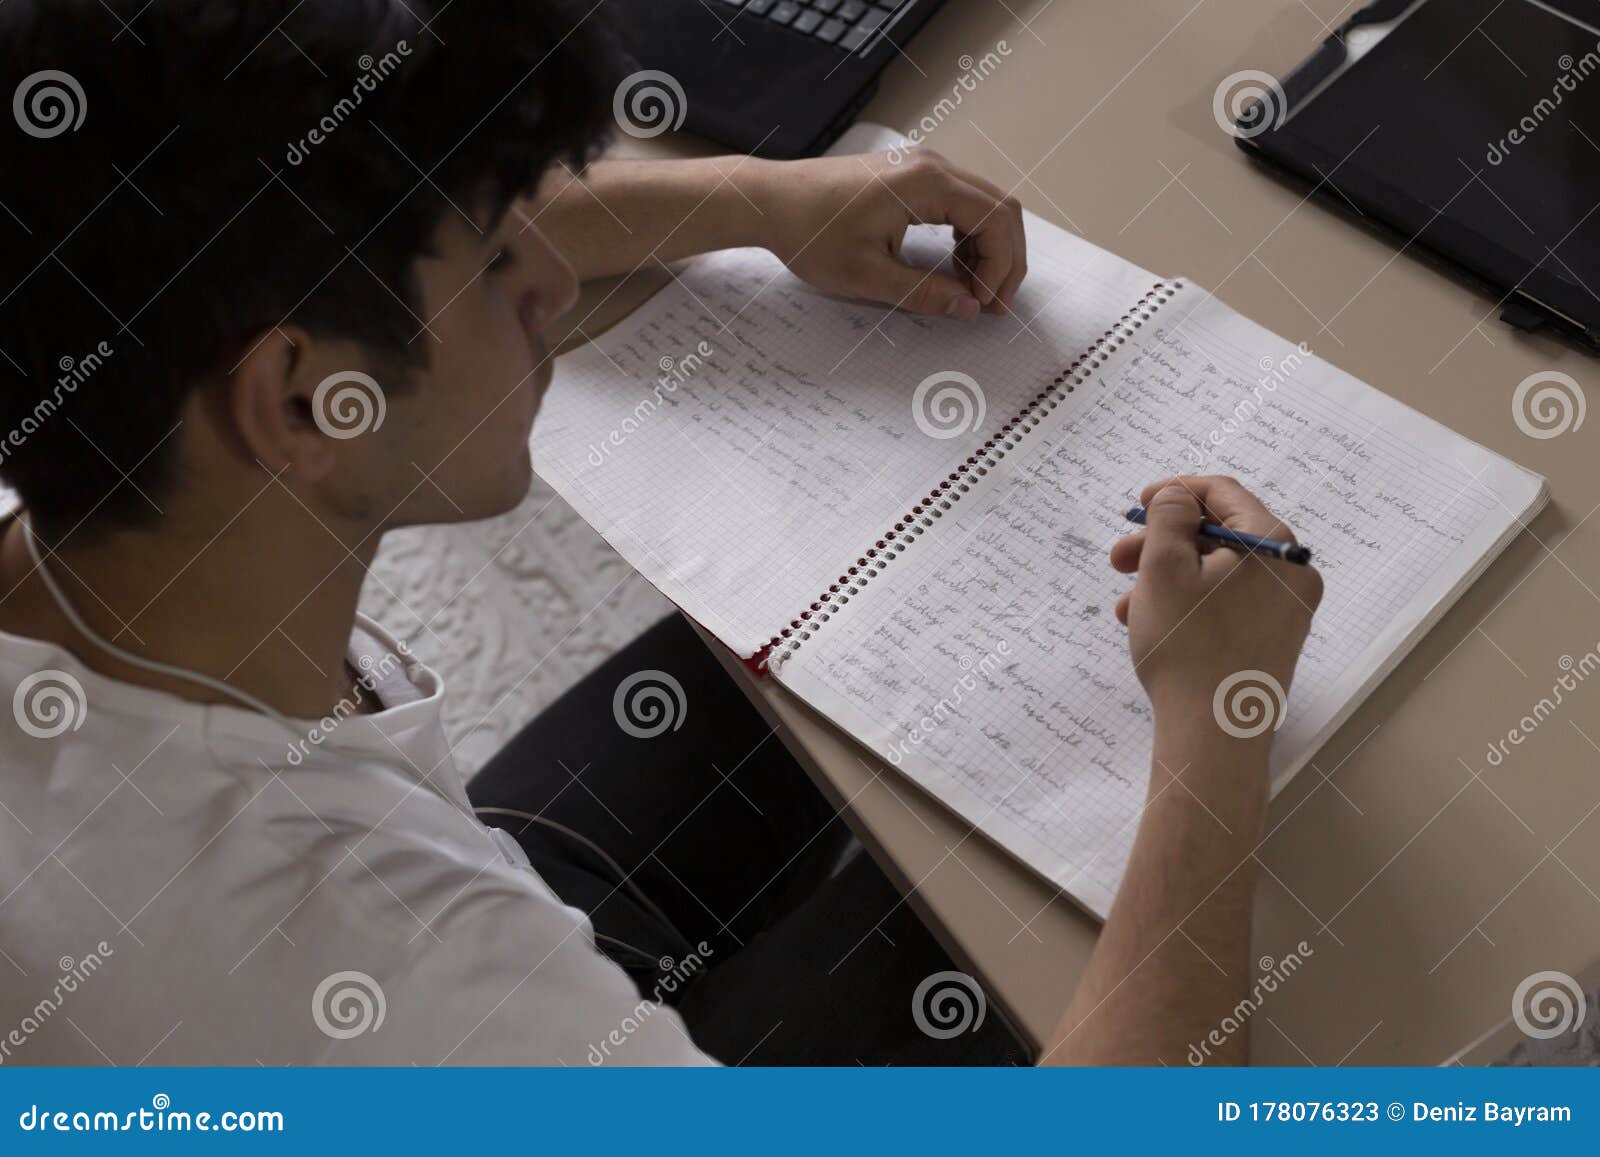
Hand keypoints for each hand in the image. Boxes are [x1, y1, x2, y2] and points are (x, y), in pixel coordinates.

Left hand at [745, 149, 1027, 319]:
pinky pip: (961, 203)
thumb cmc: (809, 232)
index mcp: (926, 183)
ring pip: (985, 204)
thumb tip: (968, 308)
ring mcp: (923, 167)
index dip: (1000, 267)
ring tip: (973, 292)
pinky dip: (969, 236)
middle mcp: (932, 165)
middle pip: (1001, 208)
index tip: (984, 305)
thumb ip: (923, 293)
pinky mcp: (912, 176)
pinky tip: (955, 269)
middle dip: (1005, 259)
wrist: (770, 201)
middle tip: (994, 304)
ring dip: (989, 248)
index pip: (996, 220)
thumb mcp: (866, 275)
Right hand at [1109, 477, 1322, 732]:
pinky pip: (1226, 605)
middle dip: (1163, 543)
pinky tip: (1150, 624)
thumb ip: (1169, 515)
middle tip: (1118, 559)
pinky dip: (1187, 605)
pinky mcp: (1272, 642)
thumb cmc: (1187, 646)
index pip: (1224, 494)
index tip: (1136, 504)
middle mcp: (1291, 574)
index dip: (1176, 492)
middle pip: (1219, 536)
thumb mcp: (1164, 568)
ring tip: (1125, 604)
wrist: (1213, 736)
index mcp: (1274, 546)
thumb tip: (1177, 496)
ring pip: (1217, 574)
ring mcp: (1286, 612)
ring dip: (1167, 578)